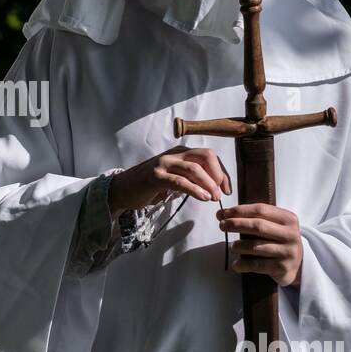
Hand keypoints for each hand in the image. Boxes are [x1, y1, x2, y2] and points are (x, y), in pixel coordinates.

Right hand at [108, 146, 231, 217]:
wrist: (123, 190)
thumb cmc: (150, 186)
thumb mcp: (174, 179)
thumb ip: (190, 179)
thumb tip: (213, 187)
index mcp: (180, 153)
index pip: (208, 156)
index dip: (222, 171)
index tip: (227, 188)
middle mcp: (174, 154)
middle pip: (205, 156)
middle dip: (218, 175)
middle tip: (222, 193)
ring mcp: (164, 163)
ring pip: (194, 169)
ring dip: (208, 184)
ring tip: (214, 198)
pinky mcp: (155, 176)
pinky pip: (179, 181)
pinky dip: (194, 189)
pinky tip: (203, 198)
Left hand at [217, 204, 302, 287]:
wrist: (296, 265)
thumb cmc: (278, 241)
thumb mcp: (274, 226)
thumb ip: (255, 218)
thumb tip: (224, 214)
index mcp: (288, 219)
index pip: (261, 210)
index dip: (239, 210)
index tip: (223, 213)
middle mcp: (290, 234)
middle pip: (258, 226)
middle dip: (236, 224)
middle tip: (222, 226)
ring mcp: (287, 252)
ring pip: (256, 246)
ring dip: (239, 246)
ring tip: (232, 246)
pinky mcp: (282, 267)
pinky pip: (257, 265)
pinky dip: (243, 264)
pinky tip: (236, 264)